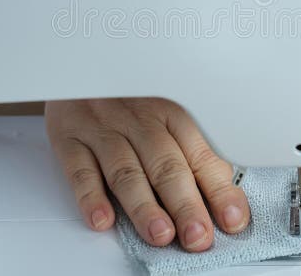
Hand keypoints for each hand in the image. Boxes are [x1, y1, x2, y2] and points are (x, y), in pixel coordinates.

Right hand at [45, 97, 250, 250]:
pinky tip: (102, 218)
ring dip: (143, 205)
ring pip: (126, 170)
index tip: (232, 218)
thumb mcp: (165, 115)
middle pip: (165, 166)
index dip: (218, 190)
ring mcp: (103, 129)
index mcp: (172, 114)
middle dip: (184, 204)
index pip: (200, 157)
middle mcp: (139, 121)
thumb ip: (193, 154)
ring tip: (160, 232)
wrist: (79, 65)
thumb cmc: (129, 100)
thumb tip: (225, 194)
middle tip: (197, 235)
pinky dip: (90, 196)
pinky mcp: (69, 137)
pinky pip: (79, 168)